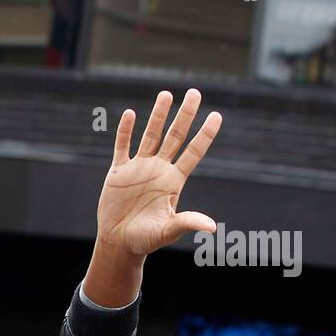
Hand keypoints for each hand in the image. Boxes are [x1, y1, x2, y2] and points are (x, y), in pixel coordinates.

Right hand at [97, 89, 221, 256]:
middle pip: (175, 136)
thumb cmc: (146, 239)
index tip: (216, 116)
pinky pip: (123, 146)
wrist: (119, 243)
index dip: (205, 135)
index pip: (193, 152)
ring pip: (151, 136)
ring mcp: (139, 168)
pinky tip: (132, 114)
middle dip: (185, 115)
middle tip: (195, 92)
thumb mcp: (168, 231)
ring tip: (166, 94)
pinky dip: (126, 131)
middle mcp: (159, 170)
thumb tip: (212, 228)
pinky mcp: (119, 172)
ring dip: (158, 116)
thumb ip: (188, 223)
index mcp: (174, 181)